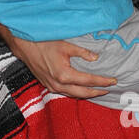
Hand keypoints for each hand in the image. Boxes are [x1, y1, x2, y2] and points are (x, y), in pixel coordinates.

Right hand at [0, 32, 117, 97]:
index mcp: (64, 75)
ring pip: (74, 95)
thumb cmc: (44, 44)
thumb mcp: (66, 45)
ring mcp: (52, 87)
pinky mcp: (48, 86)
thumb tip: (95, 58)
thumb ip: (82, 52)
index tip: (114, 81)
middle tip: (109, 89)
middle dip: (97, 92)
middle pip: (83, 92)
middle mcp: (59, 84)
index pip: (89, 81)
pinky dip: (77, 92)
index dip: (103, 81)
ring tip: (99, 90)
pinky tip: (83, 89)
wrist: (25, 47)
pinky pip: (66, 93)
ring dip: (87, 94)